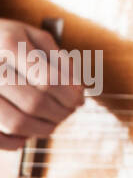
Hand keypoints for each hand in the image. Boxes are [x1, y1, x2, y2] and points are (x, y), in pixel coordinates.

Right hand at [0, 19, 84, 149]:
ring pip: (15, 123)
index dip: (70, 95)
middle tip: (69, 112)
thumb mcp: (32, 36)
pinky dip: (15, 141)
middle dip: (60, 112)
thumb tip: (78, 89)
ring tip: (53, 123)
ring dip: (42, 129)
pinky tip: (27, 134)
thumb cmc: (6, 40)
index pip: (48, 79)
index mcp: (8, 45)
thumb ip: (58, 58)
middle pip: (34, 103)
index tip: (80, 100)